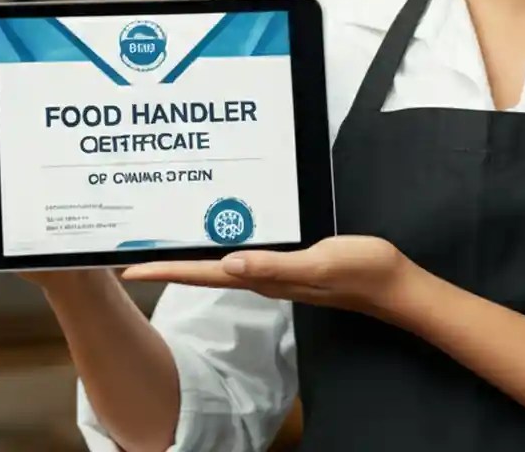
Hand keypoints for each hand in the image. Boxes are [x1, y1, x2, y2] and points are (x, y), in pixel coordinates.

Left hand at [122, 236, 418, 318]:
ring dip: (193, 258)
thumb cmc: (361, 271)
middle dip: (169, 264)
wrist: (393, 284)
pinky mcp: (292, 265)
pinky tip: (223, 241)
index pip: (206, 274)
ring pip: (223, 265)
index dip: (167, 272)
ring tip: (165, 246)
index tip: (131, 271)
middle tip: (135, 254)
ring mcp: (278, 273)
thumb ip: (275, 265)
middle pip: (205, 272)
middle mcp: (265, 277)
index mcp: (266, 277)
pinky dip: (226, 250)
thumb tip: (230, 264)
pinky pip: (249, 258)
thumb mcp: (319, 263)